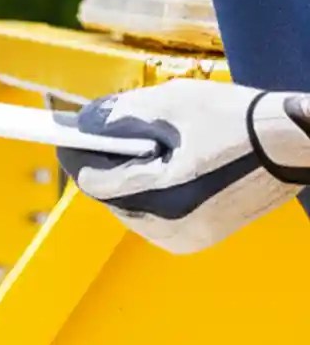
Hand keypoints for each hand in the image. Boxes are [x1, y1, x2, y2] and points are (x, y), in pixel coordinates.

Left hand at [56, 79, 309, 253]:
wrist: (296, 145)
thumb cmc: (238, 119)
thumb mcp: (171, 105)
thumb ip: (119, 114)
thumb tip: (82, 122)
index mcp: (164, 196)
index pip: (95, 180)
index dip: (74, 153)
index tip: (59, 134)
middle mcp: (170, 226)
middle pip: (109, 195)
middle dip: (102, 162)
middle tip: (97, 132)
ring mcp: (184, 238)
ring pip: (127, 207)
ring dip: (125, 177)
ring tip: (139, 147)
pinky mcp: (195, 239)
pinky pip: (151, 217)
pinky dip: (146, 192)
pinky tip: (160, 166)